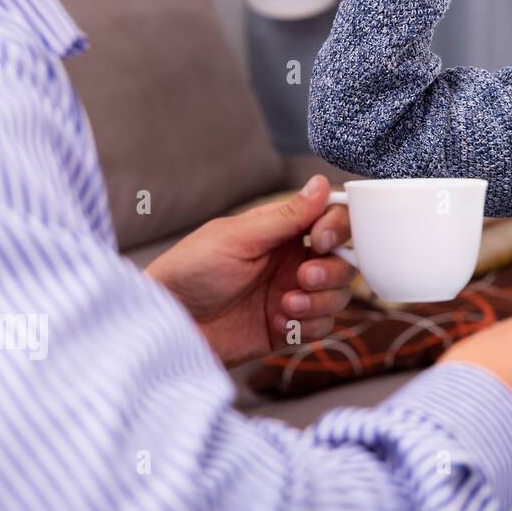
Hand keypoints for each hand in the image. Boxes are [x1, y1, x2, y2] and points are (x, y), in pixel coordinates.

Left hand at [146, 176, 354, 366]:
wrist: (167, 325)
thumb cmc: (189, 272)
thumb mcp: (238, 238)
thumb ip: (286, 216)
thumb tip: (320, 182)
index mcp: (282, 232)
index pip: (331, 220)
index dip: (338, 228)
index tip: (321, 239)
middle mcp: (293, 261)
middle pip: (345, 260)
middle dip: (331, 270)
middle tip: (303, 277)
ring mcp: (293, 294)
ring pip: (339, 295)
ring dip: (320, 301)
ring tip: (287, 305)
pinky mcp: (289, 328)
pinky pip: (323, 326)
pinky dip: (308, 325)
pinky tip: (278, 322)